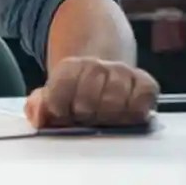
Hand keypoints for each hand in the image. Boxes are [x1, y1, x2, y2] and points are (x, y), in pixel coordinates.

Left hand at [24, 57, 158, 127]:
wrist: (105, 76)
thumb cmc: (77, 94)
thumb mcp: (52, 97)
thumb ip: (38, 107)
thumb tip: (40, 118)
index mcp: (70, 67)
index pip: (58, 95)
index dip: (59, 111)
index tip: (63, 114)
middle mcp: (97, 66)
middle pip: (87, 103)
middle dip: (83, 117)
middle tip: (85, 117)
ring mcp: (123, 73)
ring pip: (113, 103)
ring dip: (107, 118)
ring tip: (103, 117)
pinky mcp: (147, 84)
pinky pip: (141, 102)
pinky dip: (133, 113)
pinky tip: (124, 115)